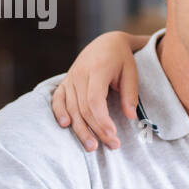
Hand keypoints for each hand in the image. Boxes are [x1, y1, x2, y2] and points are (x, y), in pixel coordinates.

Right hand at [50, 31, 141, 150]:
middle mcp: (79, 74)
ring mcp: (70, 78)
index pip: (94, 100)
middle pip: (83, 108)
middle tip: (112, 146)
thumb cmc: (122, 59)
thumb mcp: (131, 72)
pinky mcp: (65, 82)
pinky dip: (59, 112)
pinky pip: (58, 99)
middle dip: (97, 130)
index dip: (102, 120)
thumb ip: (130, 94)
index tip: (113, 134)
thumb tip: (130, 116)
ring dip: (80, 129)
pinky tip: (65, 125)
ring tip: (92, 147)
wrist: (107, 42)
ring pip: (71, 108)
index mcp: (97, 69)